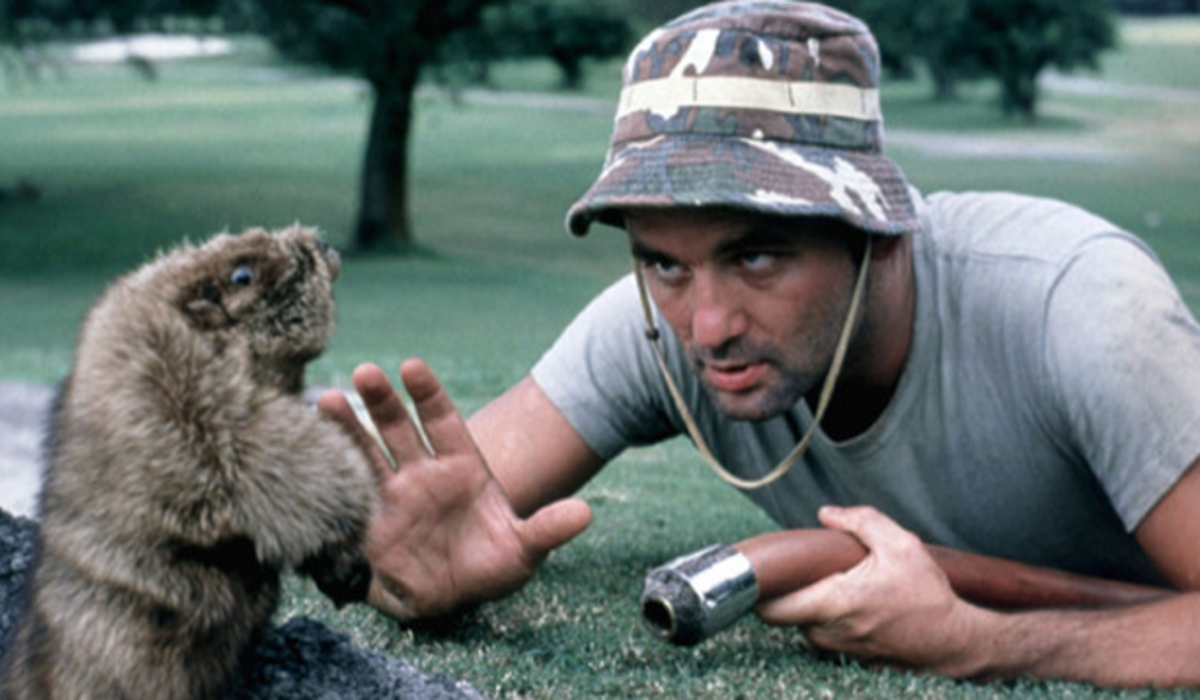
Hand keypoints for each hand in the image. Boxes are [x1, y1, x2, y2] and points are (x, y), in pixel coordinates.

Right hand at [318, 359, 591, 620]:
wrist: (451, 598)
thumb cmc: (489, 566)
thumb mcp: (523, 550)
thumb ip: (547, 529)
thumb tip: (584, 512)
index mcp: (461, 465)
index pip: (443, 419)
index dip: (427, 393)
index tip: (411, 366)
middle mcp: (423, 470)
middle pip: (400, 426)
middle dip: (383, 399)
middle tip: (365, 372)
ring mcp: (392, 491)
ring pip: (367, 450)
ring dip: (347, 426)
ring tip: (325, 400)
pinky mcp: (368, 519)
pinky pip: (346, 488)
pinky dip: (329, 469)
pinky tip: (307, 447)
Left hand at [756, 506, 985, 673]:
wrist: (955, 641)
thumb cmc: (928, 595)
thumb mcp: (902, 545)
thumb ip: (862, 521)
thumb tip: (826, 513)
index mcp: (835, 603)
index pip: (771, 608)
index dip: (759, 591)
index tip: (765, 572)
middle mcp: (831, 633)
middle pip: (783, 616)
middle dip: (786, 594)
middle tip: (801, 572)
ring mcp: (840, 651)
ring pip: (804, 627)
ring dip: (809, 608)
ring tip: (834, 586)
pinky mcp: (852, 660)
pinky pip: (826, 638)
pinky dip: (828, 622)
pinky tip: (851, 605)